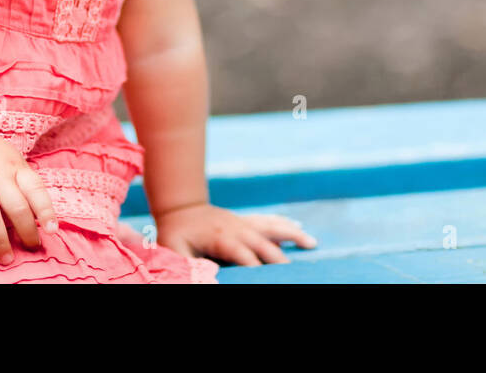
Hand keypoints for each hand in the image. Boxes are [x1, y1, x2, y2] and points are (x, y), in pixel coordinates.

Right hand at [0, 122, 59, 267]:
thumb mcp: (11, 158)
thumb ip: (23, 180)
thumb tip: (39, 211)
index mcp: (15, 168)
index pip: (35, 190)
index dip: (46, 210)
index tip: (53, 230)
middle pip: (16, 206)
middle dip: (27, 231)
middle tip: (32, 248)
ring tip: (6, 260)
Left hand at [153, 203, 317, 266]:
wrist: (179, 205)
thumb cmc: (175, 232)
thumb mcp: (174, 251)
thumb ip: (186, 267)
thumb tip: (200, 280)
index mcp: (220, 236)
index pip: (243, 254)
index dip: (255, 266)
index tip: (267, 278)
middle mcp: (236, 227)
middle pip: (264, 242)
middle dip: (279, 256)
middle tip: (293, 271)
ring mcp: (243, 221)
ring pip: (272, 226)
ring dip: (291, 234)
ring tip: (312, 243)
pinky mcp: (245, 220)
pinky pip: (268, 221)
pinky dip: (284, 224)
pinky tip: (297, 228)